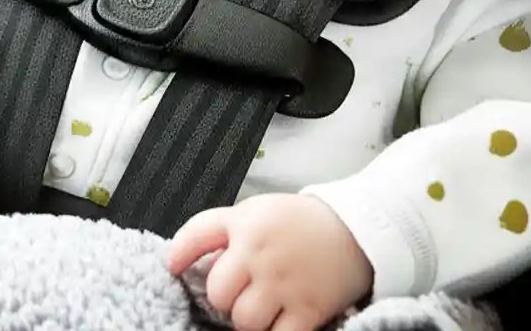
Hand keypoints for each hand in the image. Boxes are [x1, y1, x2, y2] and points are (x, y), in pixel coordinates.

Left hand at [169, 194, 373, 330]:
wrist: (357, 229)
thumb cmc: (300, 222)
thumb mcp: (257, 210)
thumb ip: (220, 230)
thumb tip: (179, 259)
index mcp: (246, 224)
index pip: (197, 235)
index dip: (178, 254)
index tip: (173, 268)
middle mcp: (261, 253)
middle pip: (218, 293)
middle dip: (225, 298)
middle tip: (242, 293)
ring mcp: (285, 283)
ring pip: (243, 321)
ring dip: (249, 320)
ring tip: (265, 308)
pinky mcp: (309, 308)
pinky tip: (283, 320)